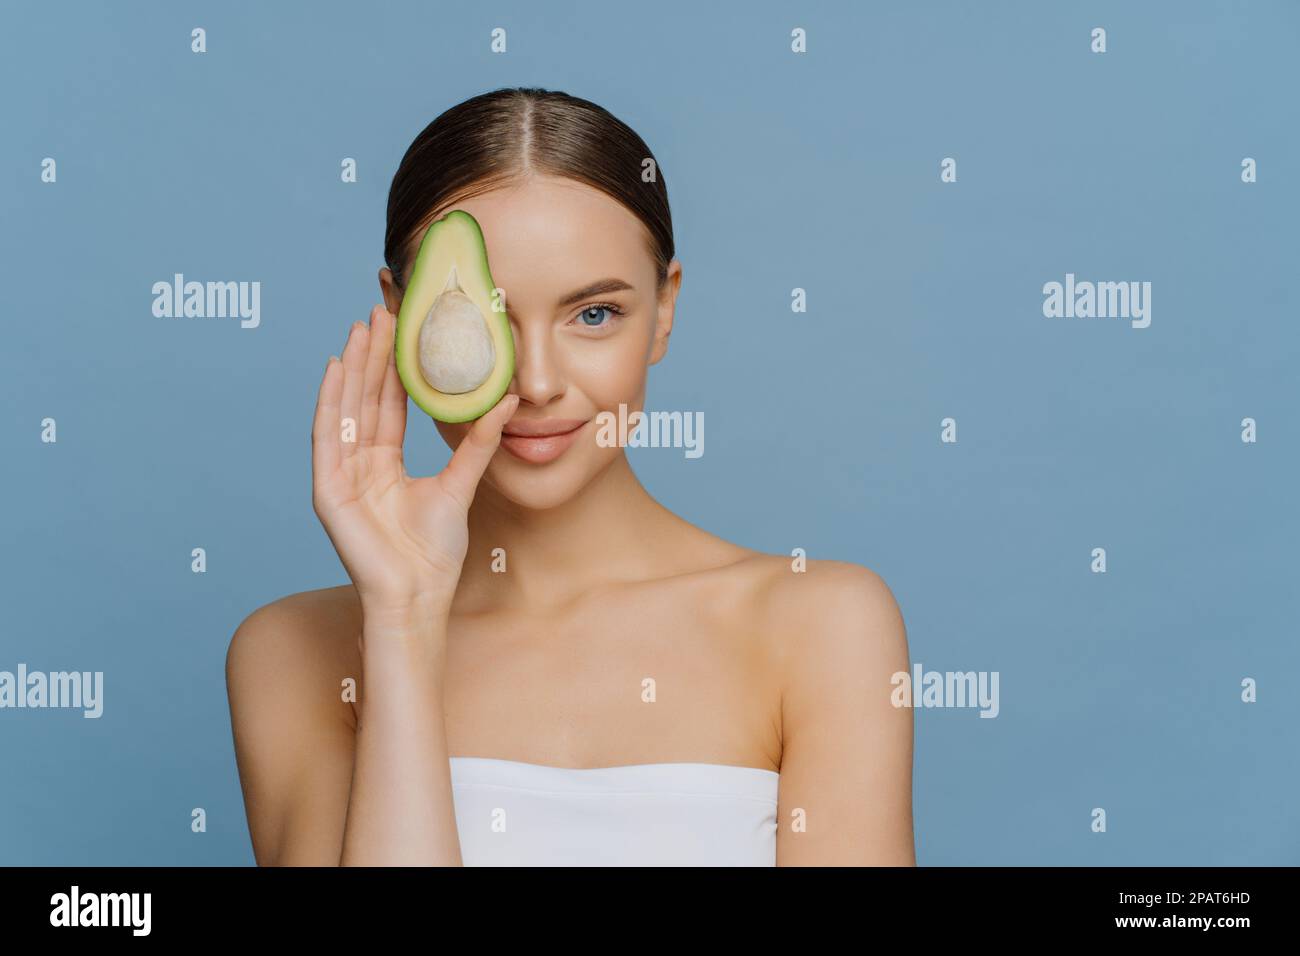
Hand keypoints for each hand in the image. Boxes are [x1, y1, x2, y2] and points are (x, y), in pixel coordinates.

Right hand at [310, 305, 518, 618]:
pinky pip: (327, 436)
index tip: (403, 329)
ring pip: (345, 409)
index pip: (389, 404)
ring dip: (351, 368)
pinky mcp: (327, 489)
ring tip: (360, 329)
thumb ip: (477, 443)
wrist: (418, 593)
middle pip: (366, 399)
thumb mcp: (461, 484)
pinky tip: (337, 369)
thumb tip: (506, 402)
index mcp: (385, 464)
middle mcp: (359, 464)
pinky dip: (330, 401)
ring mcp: (340, 476)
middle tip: (381, 312)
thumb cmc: (435, 552)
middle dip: (372, 356)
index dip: (395, 367)